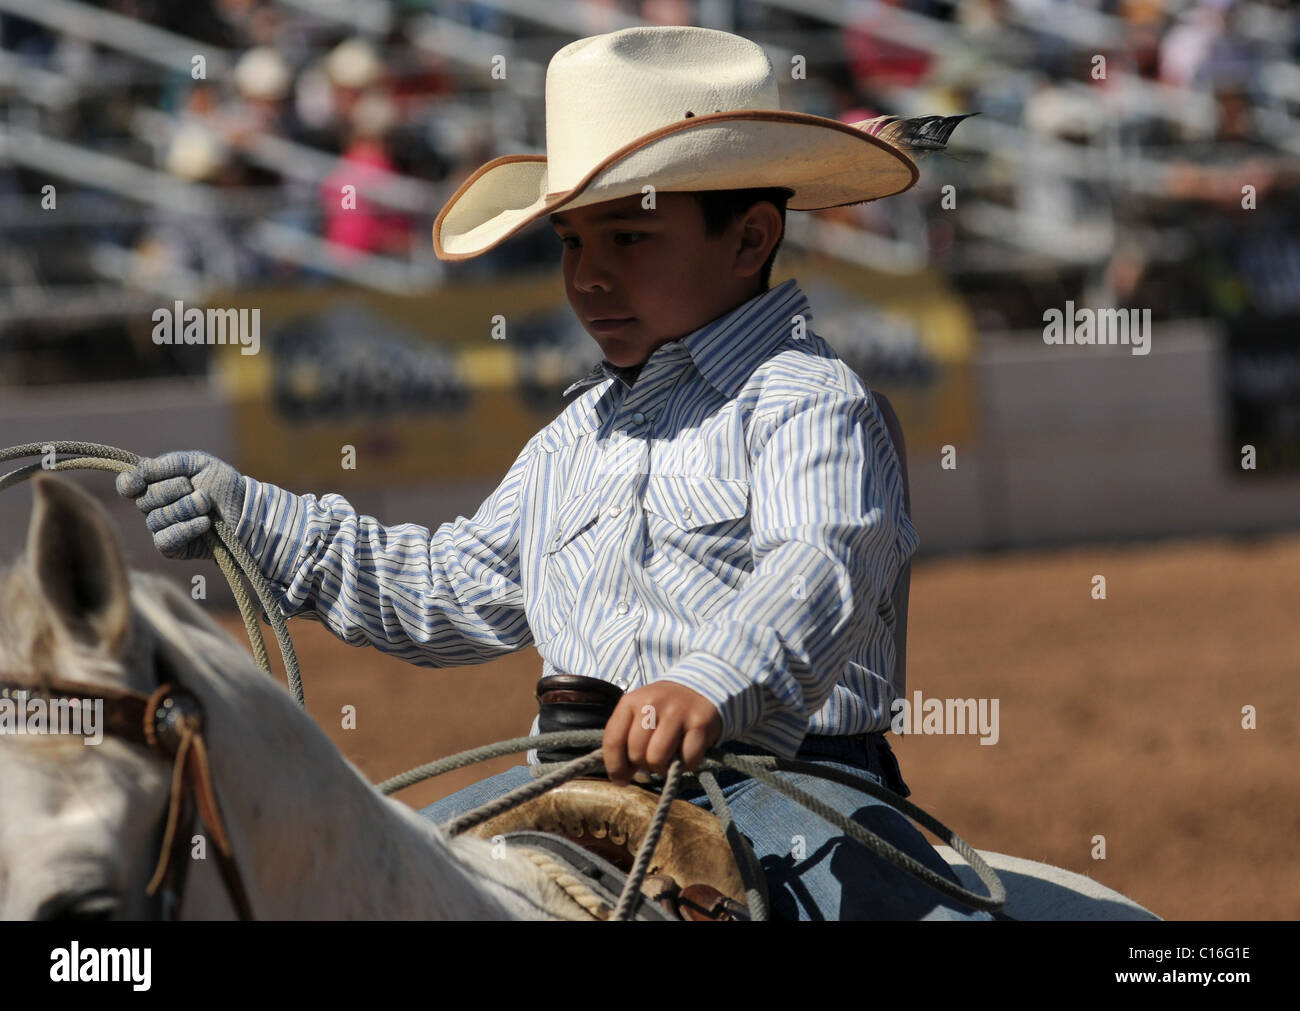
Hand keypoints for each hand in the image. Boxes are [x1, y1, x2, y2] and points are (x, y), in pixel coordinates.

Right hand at [115, 451, 246, 559]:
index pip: (127, 485)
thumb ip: (170, 463)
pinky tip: (205, 523)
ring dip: (186, 508)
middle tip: (198, 490)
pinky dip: (186, 529)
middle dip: (173, 491)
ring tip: (207, 504)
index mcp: (156, 484)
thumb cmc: (222, 485)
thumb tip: (142, 468)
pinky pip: (166, 539)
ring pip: (156, 519)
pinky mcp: (172, 548)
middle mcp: (154, 507)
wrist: (246, 509)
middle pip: (144, 500)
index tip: (139, 482)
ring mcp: (161, 528)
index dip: (129, 483)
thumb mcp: (199, 464)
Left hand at [602, 681, 723, 786]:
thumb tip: (621, 777)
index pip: (613, 740)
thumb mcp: (638, 713)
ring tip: (667, 757)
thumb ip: (625, 739)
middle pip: (636, 754)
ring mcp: (677, 713)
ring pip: (658, 759)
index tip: (621, 779)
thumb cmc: (662, 707)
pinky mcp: (700, 724)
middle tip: (652, 758)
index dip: (614, 766)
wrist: (698, 687)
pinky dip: (686, 764)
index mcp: (630, 701)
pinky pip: (686, 760)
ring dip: (662, 767)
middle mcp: (652, 704)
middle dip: (643, 764)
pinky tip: (685, 752)